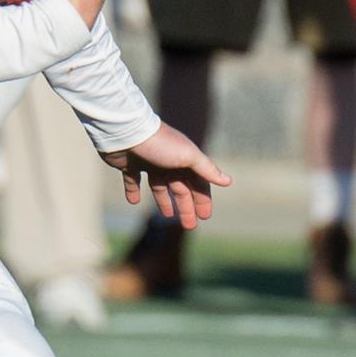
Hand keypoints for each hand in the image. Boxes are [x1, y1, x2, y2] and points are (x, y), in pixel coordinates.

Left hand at [103, 124, 231, 230]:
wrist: (127, 131)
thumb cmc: (160, 144)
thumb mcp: (188, 156)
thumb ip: (207, 169)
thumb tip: (228, 181)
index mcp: (184, 159)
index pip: (198, 183)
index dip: (203, 199)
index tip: (205, 217)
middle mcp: (168, 161)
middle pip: (180, 188)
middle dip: (186, 206)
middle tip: (189, 226)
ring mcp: (148, 162)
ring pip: (160, 186)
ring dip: (164, 201)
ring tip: (168, 216)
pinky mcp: (129, 164)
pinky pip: (133, 181)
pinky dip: (134, 191)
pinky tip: (134, 201)